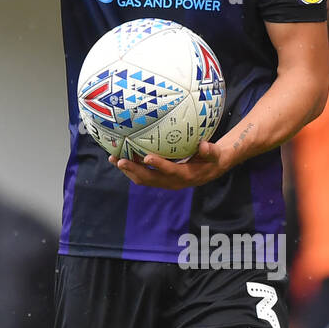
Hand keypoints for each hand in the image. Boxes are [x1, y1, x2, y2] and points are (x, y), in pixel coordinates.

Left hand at [109, 140, 232, 189]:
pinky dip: (130, 168)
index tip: (147, 157)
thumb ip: (210, 151)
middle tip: (120, 160)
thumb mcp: (215, 155)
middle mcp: (171, 182)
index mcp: (185, 175)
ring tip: (113, 159)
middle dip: (133, 170)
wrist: (209, 170)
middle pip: (149, 178)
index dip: (159, 165)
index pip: (170, 171)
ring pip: (142, 179)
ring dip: (127, 170)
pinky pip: (141, 175)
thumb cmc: (211, 159)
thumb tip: (203, 145)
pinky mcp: (158, 179)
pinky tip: (119, 157)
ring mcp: (163, 182)